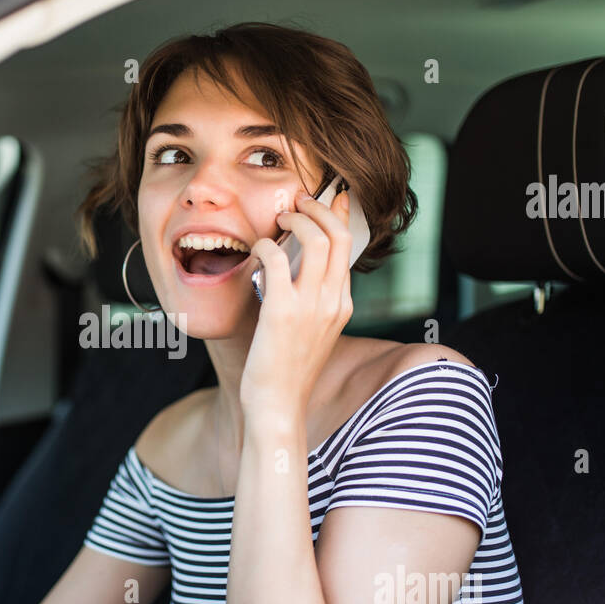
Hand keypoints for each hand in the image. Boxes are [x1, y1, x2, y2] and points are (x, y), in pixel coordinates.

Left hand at [240, 188, 355, 418]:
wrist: (279, 407)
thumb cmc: (287, 373)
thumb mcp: (311, 333)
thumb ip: (311, 303)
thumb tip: (293, 272)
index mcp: (342, 306)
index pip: (349, 248)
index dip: (340, 215)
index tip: (331, 197)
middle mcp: (334, 302)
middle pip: (338, 235)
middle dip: (318, 208)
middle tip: (296, 202)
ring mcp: (311, 306)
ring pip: (316, 240)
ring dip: (295, 219)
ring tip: (279, 219)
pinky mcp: (283, 311)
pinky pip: (276, 259)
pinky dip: (264, 246)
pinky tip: (255, 252)